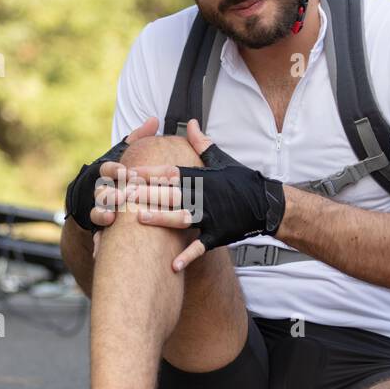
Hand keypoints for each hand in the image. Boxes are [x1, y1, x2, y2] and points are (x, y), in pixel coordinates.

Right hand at [64, 117, 157, 234]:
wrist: (114, 204)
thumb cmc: (126, 177)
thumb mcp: (131, 157)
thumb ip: (140, 139)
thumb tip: (154, 120)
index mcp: (110, 174)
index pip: (108, 170)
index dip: (114, 171)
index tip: (124, 171)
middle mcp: (102, 190)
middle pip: (101, 191)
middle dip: (110, 195)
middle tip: (121, 197)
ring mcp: (100, 208)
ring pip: (97, 211)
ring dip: (103, 213)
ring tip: (111, 218)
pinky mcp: (102, 227)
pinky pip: (98, 232)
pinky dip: (101, 235)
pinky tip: (104, 239)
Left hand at [121, 118, 285, 271]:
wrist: (267, 204)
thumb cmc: (241, 181)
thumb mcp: (222, 159)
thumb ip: (202, 143)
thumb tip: (190, 123)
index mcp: (200, 177)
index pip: (169, 172)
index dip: (147, 172)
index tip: (127, 173)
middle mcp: (203, 195)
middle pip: (169, 193)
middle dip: (145, 194)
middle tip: (122, 195)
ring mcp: (211, 216)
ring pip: (181, 217)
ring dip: (161, 218)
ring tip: (140, 219)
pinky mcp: (219, 234)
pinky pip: (201, 247)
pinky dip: (188, 256)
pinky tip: (173, 265)